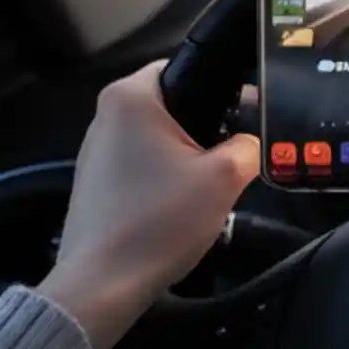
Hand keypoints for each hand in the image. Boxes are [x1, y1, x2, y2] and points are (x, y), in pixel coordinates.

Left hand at [37, 62, 258, 348]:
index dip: (223, 84)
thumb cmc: (160, 220)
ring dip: (187, 155)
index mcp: (131, 96)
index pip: (185, 64)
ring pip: (159, 137)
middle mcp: (106, 114)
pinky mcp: (94, 182)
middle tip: (235, 153)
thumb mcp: (225, 177)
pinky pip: (142, 163)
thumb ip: (250, 145)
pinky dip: (165, 177)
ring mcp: (94, 150)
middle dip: (207, 125)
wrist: (102, 284)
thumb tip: (254, 137)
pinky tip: (180, 206)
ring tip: (210, 185)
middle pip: (173, 104)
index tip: (246, 113)